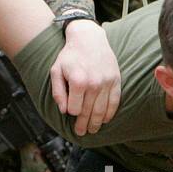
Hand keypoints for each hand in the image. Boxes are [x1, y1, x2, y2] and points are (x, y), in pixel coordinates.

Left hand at [51, 20, 120, 134]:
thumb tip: (64, 111)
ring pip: (102, 110)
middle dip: (84, 125)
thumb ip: (58, 92)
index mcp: (78, 82)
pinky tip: (105, 120)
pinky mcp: (116, 80)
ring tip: (93, 130)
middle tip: (81, 133)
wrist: (89, 38)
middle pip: (88, 112)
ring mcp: (107, 83)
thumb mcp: (56, 71)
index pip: (74, 109)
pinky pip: (114, 102)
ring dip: (97, 123)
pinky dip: (110, 113)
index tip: (70, 112)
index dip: (71, 113)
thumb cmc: (70, 56)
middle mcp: (94, 83)